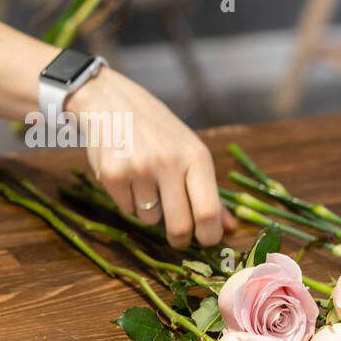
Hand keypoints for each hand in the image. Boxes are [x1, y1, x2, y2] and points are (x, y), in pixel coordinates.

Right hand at [67, 67, 237, 249]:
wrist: (111, 101)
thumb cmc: (157, 128)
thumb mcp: (190, 150)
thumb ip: (208, 190)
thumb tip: (230, 228)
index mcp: (196, 156)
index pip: (208, 211)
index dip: (209, 235)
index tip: (206, 239)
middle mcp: (169, 162)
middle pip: (180, 226)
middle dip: (180, 239)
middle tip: (178, 238)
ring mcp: (138, 169)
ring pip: (149, 219)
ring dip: (149, 210)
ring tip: (144, 182)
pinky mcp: (111, 175)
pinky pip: (126, 208)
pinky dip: (127, 200)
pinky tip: (126, 174)